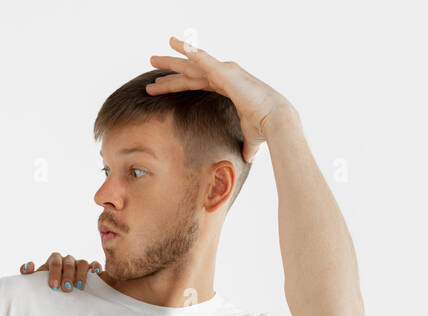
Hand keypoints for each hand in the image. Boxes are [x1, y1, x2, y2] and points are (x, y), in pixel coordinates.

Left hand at [21, 252, 102, 291]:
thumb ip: (28, 273)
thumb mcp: (36, 280)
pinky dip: (95, 268)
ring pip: (82, 263)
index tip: (53, 286)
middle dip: (67, 276)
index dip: (54, 274)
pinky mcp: (90, 268)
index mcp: (54, 260)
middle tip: (66, 289)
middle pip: (68, 263)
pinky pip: (94, 264)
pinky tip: (95, 276)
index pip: (54, 263)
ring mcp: (79, 263)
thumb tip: (29, 265)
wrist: (58, 291)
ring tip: (79, 288)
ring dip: (81, 275)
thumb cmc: (46, 285)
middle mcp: (67, 260)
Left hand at [147, 36, 297, 161]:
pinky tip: (176, 44)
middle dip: (169, 71)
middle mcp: (223, 76)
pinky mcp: (225, 72)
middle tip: (152, 64)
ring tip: (153, 57)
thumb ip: (246, 146)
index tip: (157, 87)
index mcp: (226, 87)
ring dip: (172, 60)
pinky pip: (203, 59)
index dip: (175, 85)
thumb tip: (247, 160)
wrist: (275, 119)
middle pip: (189, 72)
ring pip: (191, 64)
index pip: (195, 84)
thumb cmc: (265, 127)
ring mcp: (224, 71)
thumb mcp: (250, 138)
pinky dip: (190, 51)